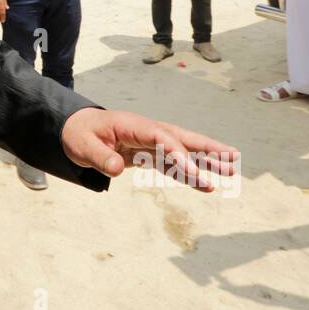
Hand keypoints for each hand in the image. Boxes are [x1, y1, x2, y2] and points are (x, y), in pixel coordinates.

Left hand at [61, 107, 239, 192]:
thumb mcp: (82, 145)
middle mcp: (147, 131)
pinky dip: (188, 174)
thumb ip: (99, 157)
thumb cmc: (79, 134)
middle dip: (208, 148)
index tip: (194, 174)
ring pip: (183, 151)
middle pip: (182, 138)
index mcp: (134, 125)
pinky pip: (172, 164)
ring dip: (206, 161)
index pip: (163, 138)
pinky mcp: (148, 154)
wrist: (75, 129)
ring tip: (230, 172)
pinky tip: (205, 185)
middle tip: (233, 157)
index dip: (180, 155)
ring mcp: (150, 142)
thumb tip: (117, 169)